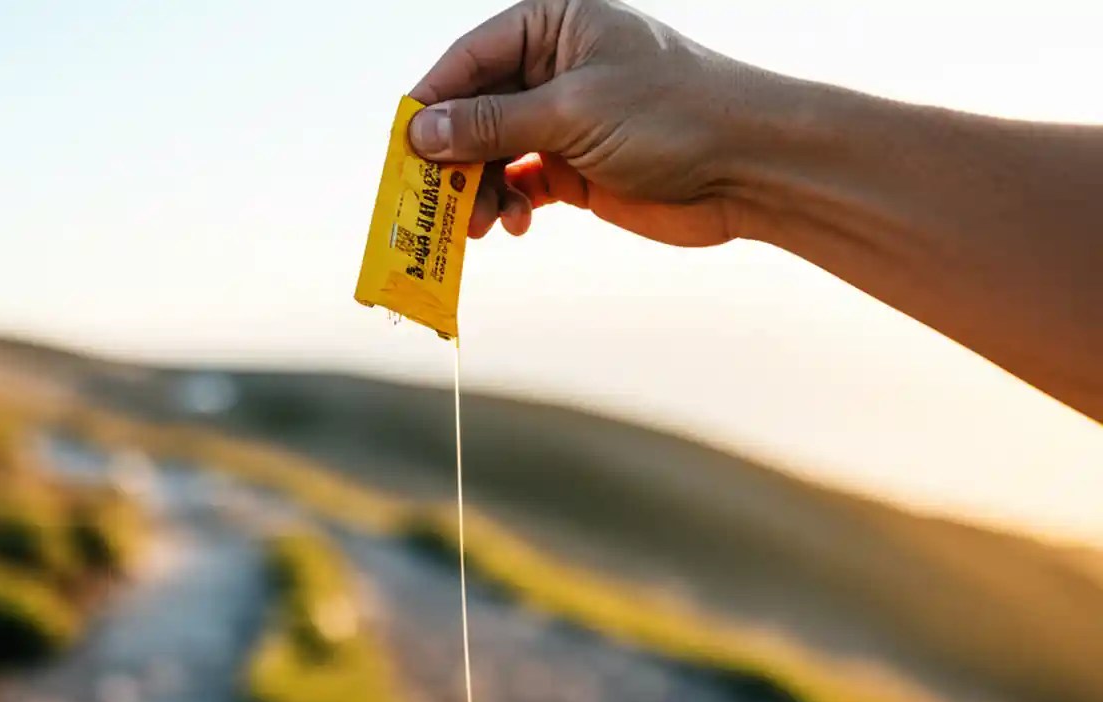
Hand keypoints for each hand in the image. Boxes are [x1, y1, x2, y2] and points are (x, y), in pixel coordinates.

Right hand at [408, 0, 766, 246]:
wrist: (751, 167)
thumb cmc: (673, 114)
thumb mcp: (573, 110)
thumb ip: (492, 122)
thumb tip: (420, 133)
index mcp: (551, 25)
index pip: (468, 60)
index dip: (431, 104)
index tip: (403, 149)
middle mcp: (552, 67)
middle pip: (474, 112)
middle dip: (453, 159)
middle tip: (433, 203)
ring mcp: (563, 118)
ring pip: (493, 154)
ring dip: (479, 191)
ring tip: (481, 225)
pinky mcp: (576, 166)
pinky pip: (521, 184)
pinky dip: (511, 206)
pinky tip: (517, 225)